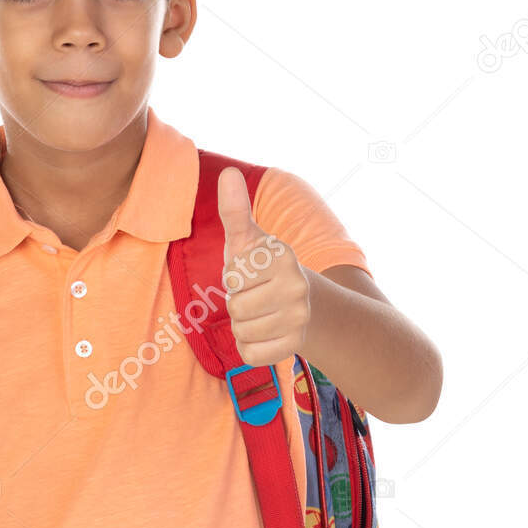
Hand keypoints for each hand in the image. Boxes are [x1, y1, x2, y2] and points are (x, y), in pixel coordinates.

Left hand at [217, 165, 309, 367]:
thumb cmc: (262, 267)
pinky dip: (250, 347)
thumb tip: (228, 173)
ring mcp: (299, 319)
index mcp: (283, 258)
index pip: (233, 278)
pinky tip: (263, 332)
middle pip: (236, 308)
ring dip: (242, 325)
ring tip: (258, 312)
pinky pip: (251, 354)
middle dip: (236, 304)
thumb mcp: (247, 239)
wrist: (298, 299)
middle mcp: (297, 288)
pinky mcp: (295, 346)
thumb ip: (235, 210)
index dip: (234, 277)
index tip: (251, 273)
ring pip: (242, 332)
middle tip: (254, 295)